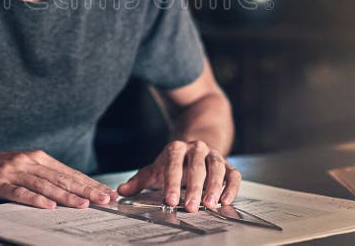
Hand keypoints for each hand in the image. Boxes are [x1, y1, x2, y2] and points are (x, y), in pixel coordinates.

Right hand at [0, 150, 116, 208]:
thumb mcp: (24, 167)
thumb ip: (45, 176)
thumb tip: (74, 189)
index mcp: (38, 158)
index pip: (69, 172)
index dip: (89, 183)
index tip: (107, 192)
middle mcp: (28, 162)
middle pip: (62, 178)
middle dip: (85, 189)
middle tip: (104, 199)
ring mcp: (13, 172)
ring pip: (45, 185)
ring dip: (66, 195)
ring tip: (82, 204)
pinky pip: (20, 193)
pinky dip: (35, 200)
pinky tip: (48, 206)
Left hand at [116, 140, 240, 212]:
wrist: (195, 146)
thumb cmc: (173, 164)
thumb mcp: (155, 169)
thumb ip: (139, 181)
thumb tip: (121, 191)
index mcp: (176, 149)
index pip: (173, 164)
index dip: (172, 182)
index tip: (170, 200)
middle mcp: (196, 148)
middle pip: (196, 166)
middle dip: (194, 188)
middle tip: (192, 208)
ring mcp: (213, 155)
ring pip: (217, 168)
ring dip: (214, 187)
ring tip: (210, 204)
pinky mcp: (228, 164)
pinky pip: (233, 174)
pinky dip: (231, 187)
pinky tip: (226, 200)